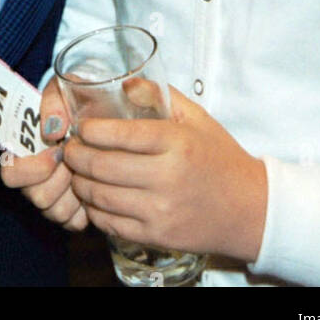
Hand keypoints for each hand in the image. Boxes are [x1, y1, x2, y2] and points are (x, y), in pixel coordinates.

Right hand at [0, 77, 86, 229]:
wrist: (108, 112)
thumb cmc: (80, 99)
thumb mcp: (65, 87)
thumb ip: (54, 101)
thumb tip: (52, 130)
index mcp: (22, 151)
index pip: (10, 174)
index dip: (31, 168)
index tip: (57, 149)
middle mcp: (31, 179)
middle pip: (35, 197)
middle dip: (60, 179)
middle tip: (78, 159)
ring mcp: (51, 198)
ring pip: (55, 212)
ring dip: (75, 190)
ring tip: (88, 167)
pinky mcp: (71, 214)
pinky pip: (74, 223)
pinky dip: (87, 207)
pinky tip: (95, 184)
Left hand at [63, 86, 266, 260]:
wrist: (250, 210)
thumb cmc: (220, 158)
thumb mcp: (197, 118)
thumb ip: (160, 95)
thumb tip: (125, 83)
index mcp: (176, 143)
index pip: (120, 134)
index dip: (90, 130)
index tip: (81, 127)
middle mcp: (167, 178)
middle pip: (103, 166)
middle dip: (76, 156)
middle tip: (69, 149)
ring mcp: (161, 210)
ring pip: (101, 197)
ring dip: (80, 182)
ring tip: (77, 172)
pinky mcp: (157, 236)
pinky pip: (111, 224)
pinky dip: (94, 211)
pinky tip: (94, 199)